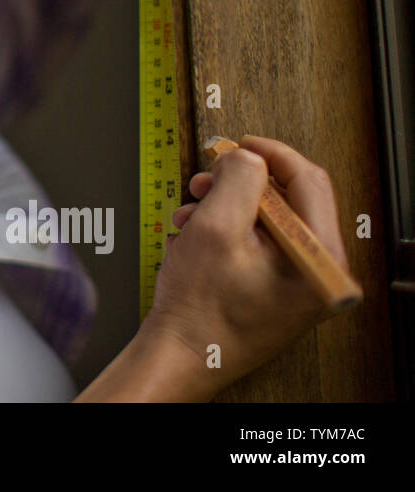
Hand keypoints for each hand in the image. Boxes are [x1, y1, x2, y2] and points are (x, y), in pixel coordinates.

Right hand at [142, 135, 351, 396]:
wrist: (180, 355)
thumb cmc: (199, 310)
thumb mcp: (215, 227)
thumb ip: (238, 179)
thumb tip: (246, 157)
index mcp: (321, 259)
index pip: (309, 182)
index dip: (269, 154)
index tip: (239, 145)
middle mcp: (318, 273)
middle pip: (287, 200)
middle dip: (238, 185)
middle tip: (205, 181)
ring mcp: (298, 284)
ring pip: (266, 220)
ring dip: (224, 207)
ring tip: (192, 213)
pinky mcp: (277, 289)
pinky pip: (257, 243)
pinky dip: (225, 230)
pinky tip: (195, 234)